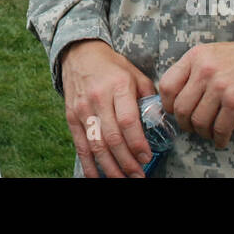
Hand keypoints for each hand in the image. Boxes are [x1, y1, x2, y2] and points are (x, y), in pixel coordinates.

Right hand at [59, 39, 155, 177]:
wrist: (80, 53)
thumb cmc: (113, 66)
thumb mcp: (135, 74)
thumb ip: (148, 97)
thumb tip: (161, 121)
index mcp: (118, 86)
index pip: (127, 121)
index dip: (137, 143)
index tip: (147, 157)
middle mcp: (99, 99)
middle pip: (112, 138)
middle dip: (127, 162)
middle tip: (138, 176)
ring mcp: (83, 109)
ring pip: (96, 145)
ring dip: (110, 168)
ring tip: (123, 180)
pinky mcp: (71, 117)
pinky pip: (80, 145)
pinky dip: (88, 165)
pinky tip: (97, 177)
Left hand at [158, 33, 233, 149]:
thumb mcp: (213, 53)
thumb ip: (193, 70)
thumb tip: (176, 97)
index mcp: (196, 56)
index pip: (167, 86)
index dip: (167, 104)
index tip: (174, 112)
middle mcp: (205, 70)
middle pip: (181, 108)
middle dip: (185, 124)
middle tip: (192, 127)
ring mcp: (220, 87)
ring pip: (199, 121)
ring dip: (203, 132)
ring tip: (209, 132)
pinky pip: (220, 128)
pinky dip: (219, 138)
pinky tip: (222, 139)